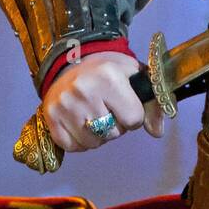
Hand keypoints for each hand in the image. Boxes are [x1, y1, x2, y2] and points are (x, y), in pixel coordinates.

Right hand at [41, 51, 166, 152]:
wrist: (71, 62)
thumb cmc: (107, 70)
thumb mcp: (134, 75)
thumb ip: (151, 103)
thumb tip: (158, 132)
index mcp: (108, 76)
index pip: (133, 119)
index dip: (134, 115)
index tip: (126, 103)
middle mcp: (83, 90)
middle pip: (113, 133)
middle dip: (116, 125)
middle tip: (108, 108)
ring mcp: (64, 105)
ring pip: (93, 143)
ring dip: (99, 135)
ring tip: (95, 113)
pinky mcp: (50, 118)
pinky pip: (74, 147)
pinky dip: (80, 140)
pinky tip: (81, 121)